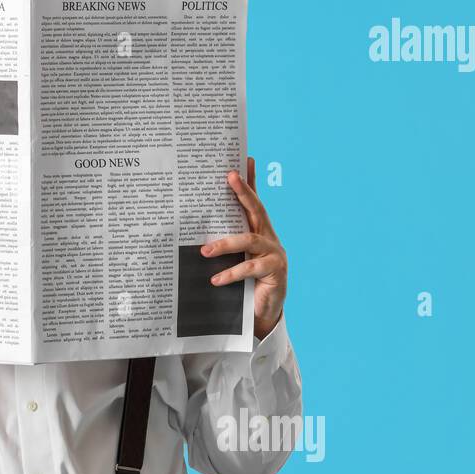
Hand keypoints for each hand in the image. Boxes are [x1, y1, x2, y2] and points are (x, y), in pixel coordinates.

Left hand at [200, 156, 287, 339]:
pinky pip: (250, 268)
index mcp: (259, 231)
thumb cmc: (246, 281)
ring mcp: (275, 253)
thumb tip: (199, 235)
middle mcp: (269, 237)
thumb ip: (225, 243)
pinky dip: (231, 273)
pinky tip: (215, 279)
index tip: (241, 161)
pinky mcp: (275, 272)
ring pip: (250, 240)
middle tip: (230, 177)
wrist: (264, 311)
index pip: (254, 202)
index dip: (249, 182)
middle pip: (257, 209)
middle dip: (244, 191)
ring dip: (226, 243)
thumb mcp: (235, 259)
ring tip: (204, 251)